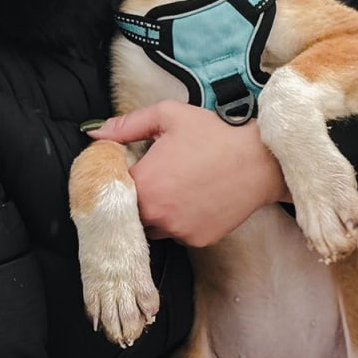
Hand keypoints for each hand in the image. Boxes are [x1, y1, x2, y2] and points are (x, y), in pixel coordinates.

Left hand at [88, 100, 290, 246]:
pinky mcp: (197, 241)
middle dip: (139, 197)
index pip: (112, 190)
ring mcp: (178, 231)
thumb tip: (95, 134)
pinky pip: (179, 234)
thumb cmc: (216, 134)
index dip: (120, 178)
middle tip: (161, 176)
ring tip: (181, 187)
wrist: (262, 159)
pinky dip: (183, 220)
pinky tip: (198, 199)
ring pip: (154, 227)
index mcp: (143, 185)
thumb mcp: (169, 116)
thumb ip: (127, 125)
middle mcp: (156, 215)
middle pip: (130, 213)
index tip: (135, 168)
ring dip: (159, 212)